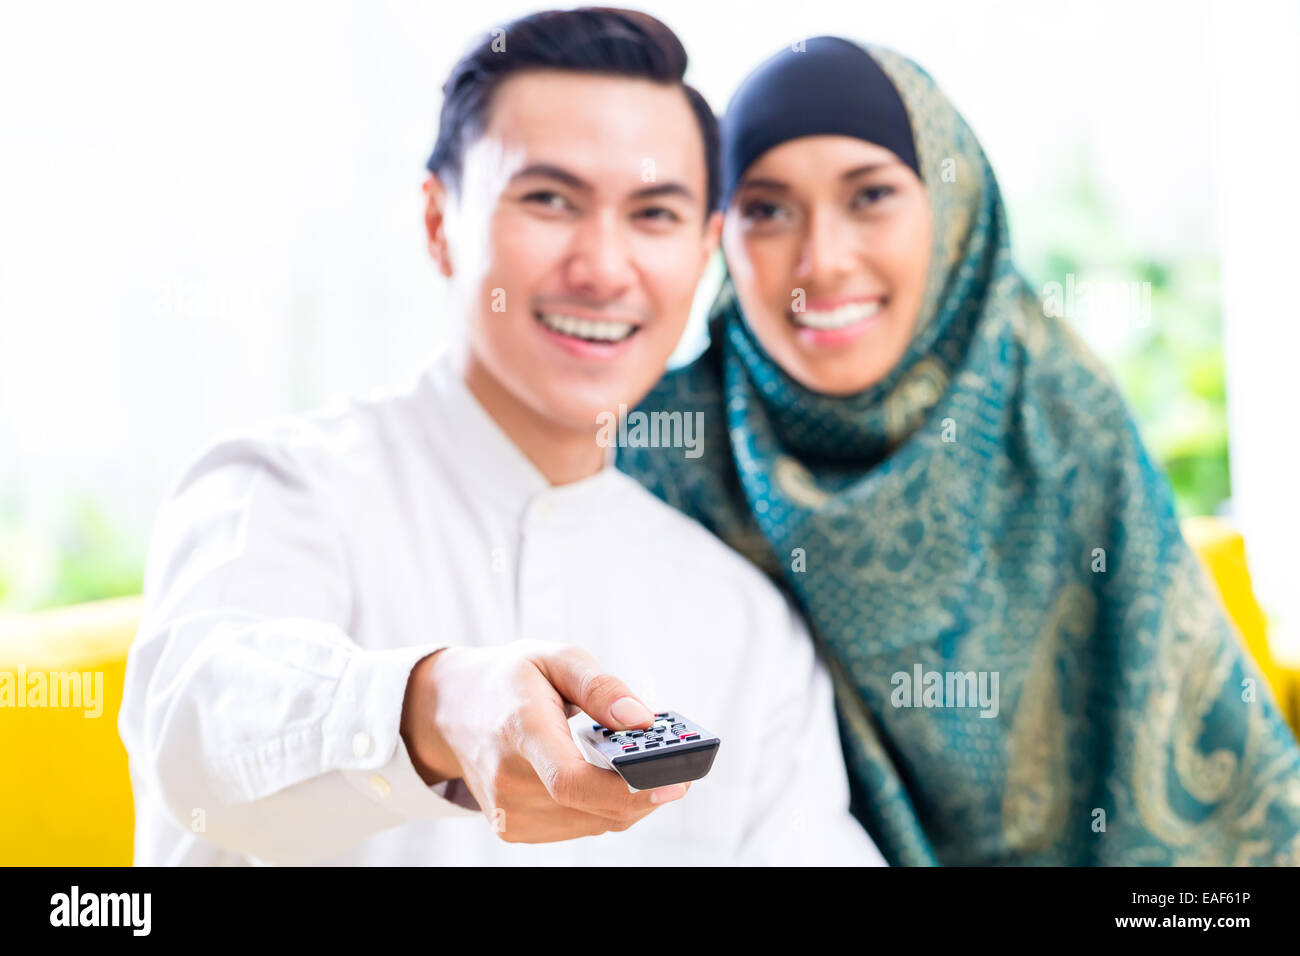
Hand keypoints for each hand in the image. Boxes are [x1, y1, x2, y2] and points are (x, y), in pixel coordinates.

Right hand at [400, 640, 688, 842]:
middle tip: (676, 765)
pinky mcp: (513, 829)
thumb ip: (600, 685)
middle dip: (644, 790)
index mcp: (519, 729)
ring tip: (639, 764)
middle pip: (592, 808)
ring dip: (627, 800)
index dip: (628, 790)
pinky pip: (578, 827)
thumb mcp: (554, 657)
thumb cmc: (510, 679)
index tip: (674, 781)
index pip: (571, 781)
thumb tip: (641, 719)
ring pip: (593, 823)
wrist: (452, 709)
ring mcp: (508, 812)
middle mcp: (508, 780)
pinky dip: (602, 807)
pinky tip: (604, 778)